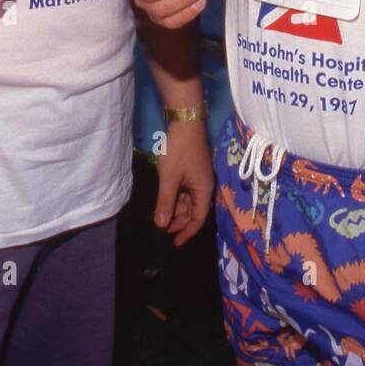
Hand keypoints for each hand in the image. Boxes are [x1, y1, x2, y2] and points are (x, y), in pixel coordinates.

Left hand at [154, 121, 213, 246]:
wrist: (185, 122)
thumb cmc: (179, 151)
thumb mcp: (169, 179)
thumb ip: (165, 203)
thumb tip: (162, 226)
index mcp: (203, 191)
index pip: (198, 220)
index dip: (186, 233)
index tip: (174, 243)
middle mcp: (204, 187)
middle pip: (193, 211)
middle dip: (178, 222)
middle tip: (162, 229)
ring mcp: (197, 178)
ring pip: (187, 201)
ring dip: (175, 210)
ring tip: (160, 215)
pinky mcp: (191, 171)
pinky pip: (185, 191)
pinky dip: (175, 198)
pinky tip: (164, 199)